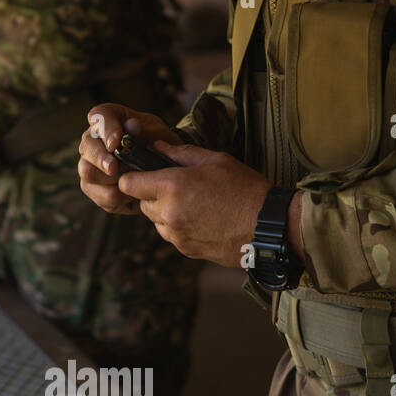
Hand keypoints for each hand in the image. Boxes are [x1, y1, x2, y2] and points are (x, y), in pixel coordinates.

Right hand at [77, 103, 179, 214]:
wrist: (162, 170)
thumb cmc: (158, 145)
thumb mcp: (159, 135)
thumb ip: (146, 131)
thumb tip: (132, 125)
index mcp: (110, 120)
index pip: (99, 115)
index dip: (105, 129)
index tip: (115, 143)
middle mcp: (94, 141)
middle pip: (87, 146)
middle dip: (100, 158)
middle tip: (114, 168)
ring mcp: (90, 165)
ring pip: (88, 173)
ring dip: (108, 180)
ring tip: (130, 182)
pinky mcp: (94, 189)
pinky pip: (99, 195)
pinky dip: (116, 197)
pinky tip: (131, 195)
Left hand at [116, 141, 278, 268]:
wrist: (266, 226)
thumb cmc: (244, 188)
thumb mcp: (215, 160)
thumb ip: (180, 153)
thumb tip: (157, 146)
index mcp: (172, 186)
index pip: (129, 183)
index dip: (133, 177)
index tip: (142, 173)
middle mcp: (169, 213)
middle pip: (141, 203)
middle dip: (152, 194)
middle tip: (177, 187)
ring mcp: (176, 235)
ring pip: (155, 222)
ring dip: (165, 212)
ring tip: (193, 204)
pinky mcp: (186, 250)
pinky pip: (171, 236)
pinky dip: (178, 227)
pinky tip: (201, 219)